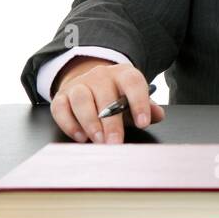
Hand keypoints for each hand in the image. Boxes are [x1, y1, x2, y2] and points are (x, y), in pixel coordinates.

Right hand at [50, 58, 164, 143]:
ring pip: (81, 99)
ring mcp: (79, 84)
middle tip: (116, 143)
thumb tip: (158, 115)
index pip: (133, 83)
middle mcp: (101, 76)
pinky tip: (80, 137)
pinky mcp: (61, 96)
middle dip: (111, 123)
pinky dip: (69, 124)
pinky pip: (60, 108)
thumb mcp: (134, 100)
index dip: (139, 103)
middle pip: (105, 96)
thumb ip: (148, 108)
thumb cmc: (117, 97)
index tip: (143, 123)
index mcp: (123, 74)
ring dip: (90, 122)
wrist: (90, 85)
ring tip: (98, 140)